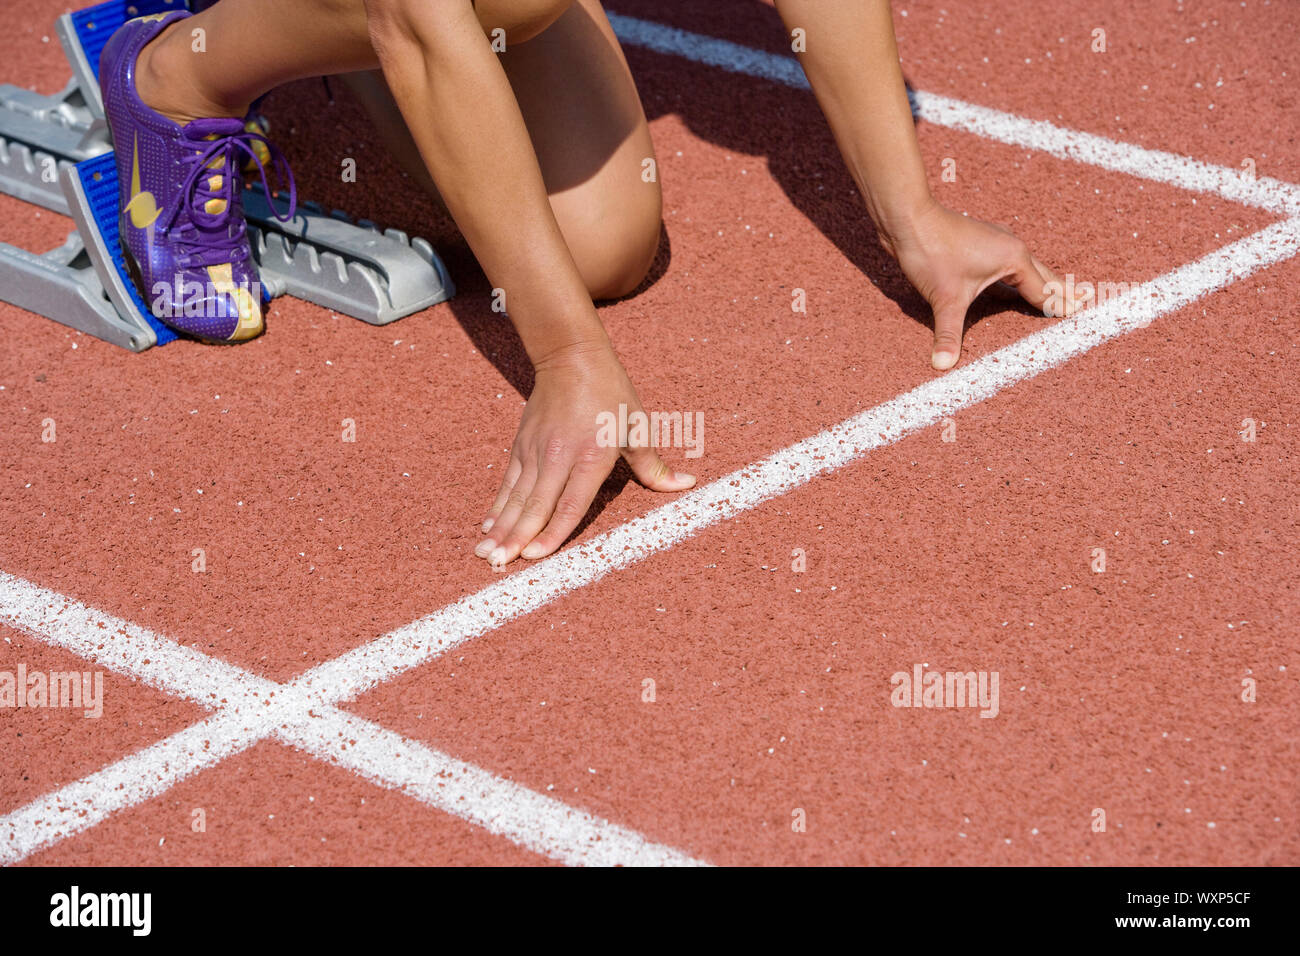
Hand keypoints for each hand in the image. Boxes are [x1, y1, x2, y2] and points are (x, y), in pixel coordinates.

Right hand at [476, 343, 695, 565]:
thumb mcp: (638, 427)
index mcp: (591, 455)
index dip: (553, 533)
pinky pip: (508, 483)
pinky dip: (497, 506)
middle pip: (535, 505)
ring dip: (500, 528)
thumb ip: (654, 465)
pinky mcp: (522, 445)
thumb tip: (685, 485)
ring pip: (516, 497)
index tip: (535, 557)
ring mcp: (536, 451)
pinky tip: (487, 528)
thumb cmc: (611, 392)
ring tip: (484, 554)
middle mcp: (559, 456)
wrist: (571, 356)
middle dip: (515, 539)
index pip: (571, 504)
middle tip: (497, 565)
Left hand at [885, 200, 1084, 369]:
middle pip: (1045, 276)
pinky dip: (1018, 279)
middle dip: (1063, 292)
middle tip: (1086, 303)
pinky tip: (1012, 288)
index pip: (1044, 293)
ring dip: (1041, 284)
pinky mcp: (980, 243)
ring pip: (1027, 268)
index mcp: (1015, 259)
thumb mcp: (944, 300)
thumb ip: (949, 334)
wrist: (908, 218)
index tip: (1081, 319)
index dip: (1060, 308)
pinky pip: (1008, 265)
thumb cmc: (931, 252)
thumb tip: (942, 366)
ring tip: (1056, 297)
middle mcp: (1012, 248)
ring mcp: (996, 243)